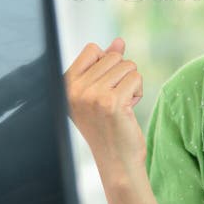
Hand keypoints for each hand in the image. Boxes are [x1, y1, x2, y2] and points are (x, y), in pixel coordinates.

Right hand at [65, 38, 146, 184]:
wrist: (116, 162)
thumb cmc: (108, 127)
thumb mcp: (99, 92)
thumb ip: (106, 64)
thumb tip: (118, 41)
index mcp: (66, 85)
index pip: (92, 49)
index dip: (106, 63)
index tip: (104, 87)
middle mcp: (75, 89)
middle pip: (113, 56)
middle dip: (121, 75)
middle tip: (114, 101)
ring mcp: (92, 95)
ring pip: (128, 65)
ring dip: (131, 84)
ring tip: (121, 106)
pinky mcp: (112, 102)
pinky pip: (136, 77)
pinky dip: (138, 92)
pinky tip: (128, 110)